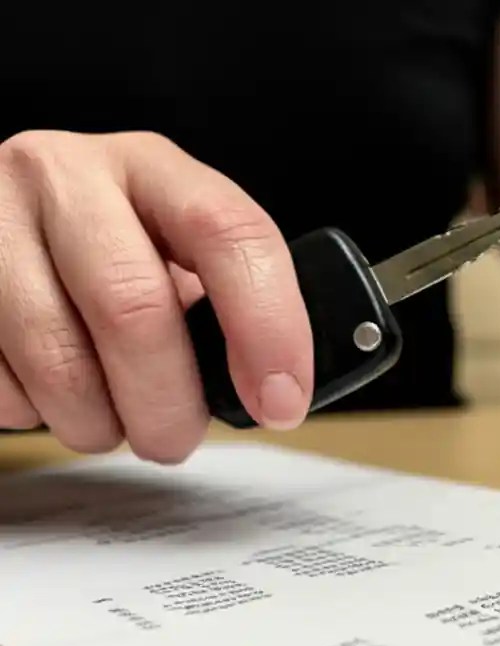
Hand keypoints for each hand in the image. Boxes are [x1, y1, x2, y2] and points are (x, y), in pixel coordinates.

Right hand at [0, 130, 312, 460]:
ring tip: (112, 425)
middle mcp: (63, 175)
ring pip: (55, 357)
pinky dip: (33, 412)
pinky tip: (48, 393)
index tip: (282, 401)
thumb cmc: (105, 254)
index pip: (230, 232)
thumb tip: (272, 390)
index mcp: (150, 166)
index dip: (269, 326)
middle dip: (167, 401)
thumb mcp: (166, 249)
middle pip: (133, 307)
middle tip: (176, 440)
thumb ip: (216, 301)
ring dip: (96, 421)